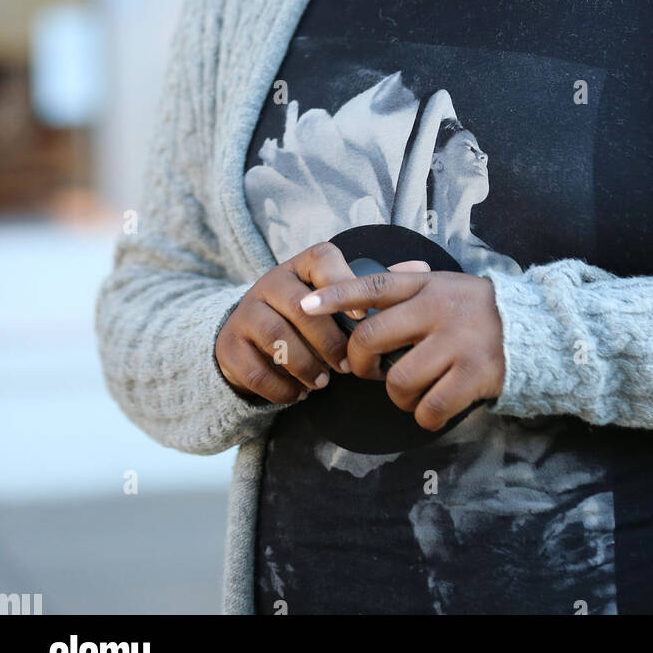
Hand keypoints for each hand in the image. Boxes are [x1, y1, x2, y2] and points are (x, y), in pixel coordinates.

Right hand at [215, 241, 427, 404]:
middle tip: (346, 367)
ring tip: (322, 383)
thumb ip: (377, 285)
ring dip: (305, 365)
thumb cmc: (311, 315)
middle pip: (301, 306)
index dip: (343, 284)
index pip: (322, 259)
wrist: (252, 336)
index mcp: (303, 264)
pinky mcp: (230, 344)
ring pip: (277, 337)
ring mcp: (247, 311)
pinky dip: (281, 387)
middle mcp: (271, 280)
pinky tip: (297, 393)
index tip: (363, 317)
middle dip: (328, 341)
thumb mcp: (340, 296)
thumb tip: (423, 267)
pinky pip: (255, 369)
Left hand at [300, 270, 505, 430]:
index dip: (336, 295)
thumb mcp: (447, 285)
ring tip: (414, 389)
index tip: (305, 305)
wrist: (537, 330)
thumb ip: (413, 283)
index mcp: (427, 287)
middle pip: (372, 339)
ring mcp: (457, 343)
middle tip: (368, 371)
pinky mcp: (474, 375)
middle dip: (360, 365)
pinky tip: (435, 407)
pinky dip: (425, 416)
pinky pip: (430, 408)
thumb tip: (380, 278)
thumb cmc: (480, 311)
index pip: (374, 285)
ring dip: (399, 396)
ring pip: (399, 382)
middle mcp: (438, 310)